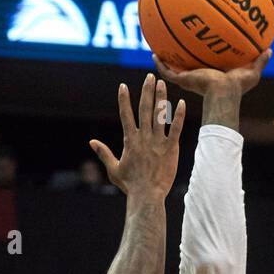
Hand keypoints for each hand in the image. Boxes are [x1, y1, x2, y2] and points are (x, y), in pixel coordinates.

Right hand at [89, 74, 185, 200]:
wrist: (147, 196)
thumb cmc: (130, 184)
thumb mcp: (113, 168)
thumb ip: (104, 152)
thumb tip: (91, 142)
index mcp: (130, 140)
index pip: (126, 115)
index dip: (124, 100)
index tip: (123, 86)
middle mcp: (144, 138)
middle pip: (144, 109)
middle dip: (146, 91)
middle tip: (149, 77)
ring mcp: (158, 142)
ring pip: (159, 115)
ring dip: (161, 98)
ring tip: (162, 84)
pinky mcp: (170, 149)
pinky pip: (175, 129)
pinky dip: (178, 116)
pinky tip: (182, 103)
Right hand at [154, 49, 269, 98]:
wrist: (224, 93)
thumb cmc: (238, 87)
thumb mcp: (251, 71)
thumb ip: (260, 60)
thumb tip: (269, 49)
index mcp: (211, 75)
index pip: (204, 66)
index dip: (200, 57)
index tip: (197, 47)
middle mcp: (198, 77)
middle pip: (186, 67)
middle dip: (179, 57)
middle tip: (174, 44)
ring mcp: (189, 79)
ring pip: (173, 69)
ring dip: (165, 60)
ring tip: (157, 47)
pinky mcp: (183, 80)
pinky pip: (167, 72)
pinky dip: (160, 64)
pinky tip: (153, 54)